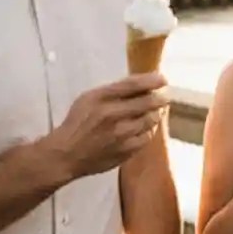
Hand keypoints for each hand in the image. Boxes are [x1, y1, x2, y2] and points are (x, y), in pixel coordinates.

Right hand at [46, 73, 169, 178]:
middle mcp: (113, 115)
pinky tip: (148, 126)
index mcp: (101, 99)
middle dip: (161, 98)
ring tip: (158, 109)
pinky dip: (150, 129)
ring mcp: (121, 135)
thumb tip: (141, 85)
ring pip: (151, 120)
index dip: (152, 80)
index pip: (133, 85)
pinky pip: (147, 137)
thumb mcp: (89, 99)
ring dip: (157, 113)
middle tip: (165, 95)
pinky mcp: (126, 151)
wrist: (67, 154)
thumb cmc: (77, 123)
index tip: (163, 79)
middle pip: (147, 103)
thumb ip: (113, 91)